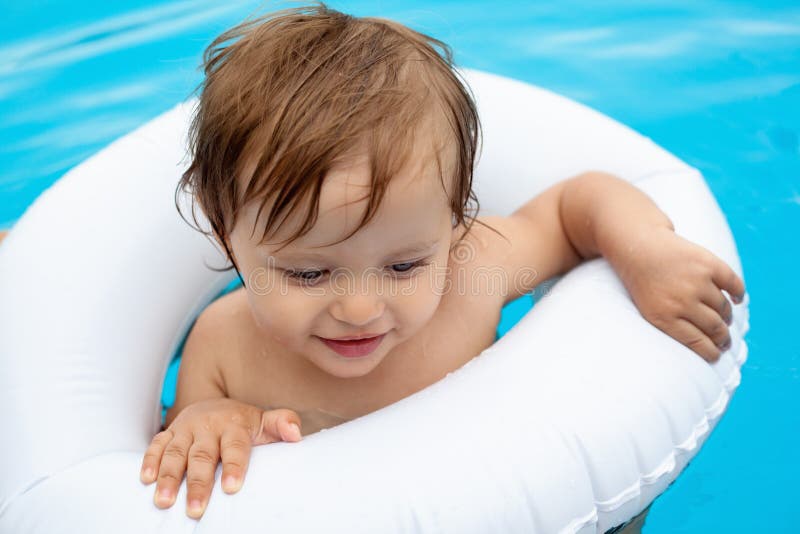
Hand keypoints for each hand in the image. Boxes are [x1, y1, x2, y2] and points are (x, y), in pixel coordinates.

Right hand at [139, 398, 301, 518]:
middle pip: (202, 456)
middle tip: (196, 508)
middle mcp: (208, 426)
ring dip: (168, 477)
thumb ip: (282, 424)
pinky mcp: (168, 434)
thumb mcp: (263, 422)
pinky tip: (146, 479)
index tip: (233, 487)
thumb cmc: (242, 424)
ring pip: (175, 453)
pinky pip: (156, 445)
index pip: (235, 447)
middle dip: (198, 483)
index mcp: (234, 425)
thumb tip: (296, 434)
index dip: (234, 466)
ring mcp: (186, 430)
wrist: (214, 405)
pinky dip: (149, 461)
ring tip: (165, 501)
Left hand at [614, 227, 745, 361]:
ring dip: (727, 317)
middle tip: (724, 341)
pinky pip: (734, 285)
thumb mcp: (648, 311)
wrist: (638, 246)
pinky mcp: (708, 264)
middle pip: (714, 328)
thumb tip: (705, 345)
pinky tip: (736, 299)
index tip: (716, 355)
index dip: (711, 352)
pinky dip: (739, 294)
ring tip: (724, 320)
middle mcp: (682, 301)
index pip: (698, 343)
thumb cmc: (643, 283)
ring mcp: (697, 282)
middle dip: (722, 339)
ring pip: (724, 309)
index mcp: (664, 317)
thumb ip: (672, 327)